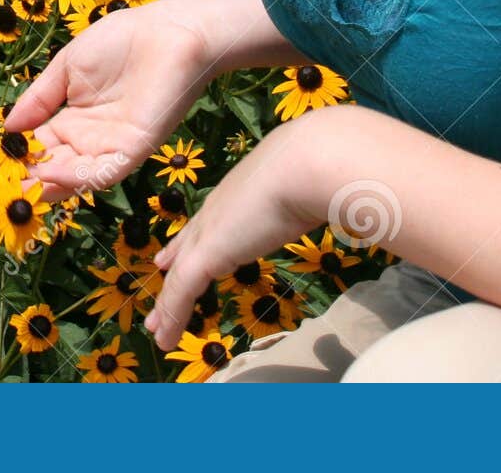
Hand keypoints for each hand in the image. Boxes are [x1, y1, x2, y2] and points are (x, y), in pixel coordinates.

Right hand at [0, 0, 212, 201]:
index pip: (33, 149)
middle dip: (15, 180)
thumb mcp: (67, 67)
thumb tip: (5, 129)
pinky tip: (48, 173)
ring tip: (6, 186)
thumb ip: (38, 99)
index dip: (6, 159)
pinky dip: (76, 178)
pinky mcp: (134, 149)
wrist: (168, 30)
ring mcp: (111, 148)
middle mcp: (89, 141)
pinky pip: (102, 173)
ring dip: (38, 186)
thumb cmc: (121, 40)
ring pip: (71, 179)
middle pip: (46, 170)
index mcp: (72, 121)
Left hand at [142, 113, 332, 349]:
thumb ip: (314, 191)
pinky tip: (167, 338)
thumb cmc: (319, 167)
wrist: (308, 162)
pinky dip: (173, 315)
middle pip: (188, 242)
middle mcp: (219, 207)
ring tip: (158, 326)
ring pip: (180, 274)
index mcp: (241, 189)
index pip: (211, 217)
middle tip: (160, 271)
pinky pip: (182, 292)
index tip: (182, 245)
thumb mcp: (310, 179)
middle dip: (174, 262)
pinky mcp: (206, 253)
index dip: (196, 234)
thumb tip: (342, 189)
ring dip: (169, 303)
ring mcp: (209, 230)